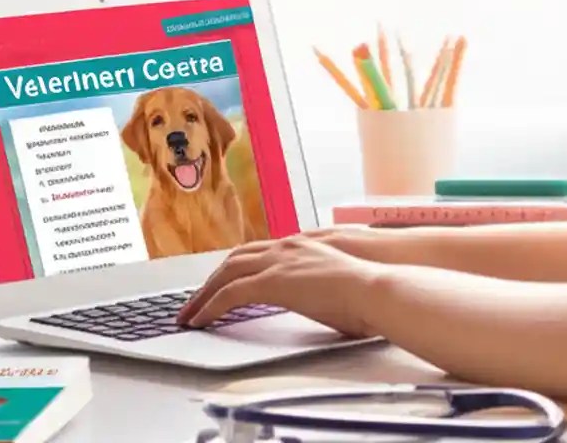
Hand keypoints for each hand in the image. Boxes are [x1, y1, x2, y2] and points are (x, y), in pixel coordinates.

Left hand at [176, 235, 387, 335]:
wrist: (376, 287)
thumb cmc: (367, 291)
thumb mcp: (337, 285)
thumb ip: (320, 287)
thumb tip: (321, 304)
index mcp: (301, 245)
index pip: (257, 252)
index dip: (235, 268)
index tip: (221, 283)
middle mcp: (286, 247)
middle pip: (235, 259)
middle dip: (211, 280)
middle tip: (195, 300)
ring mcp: (278, 261)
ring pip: (225, 274)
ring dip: (203, 294)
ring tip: (190, 314)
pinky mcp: (273, 281)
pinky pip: (229, 294)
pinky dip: (210, 307)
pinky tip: (201, 321)